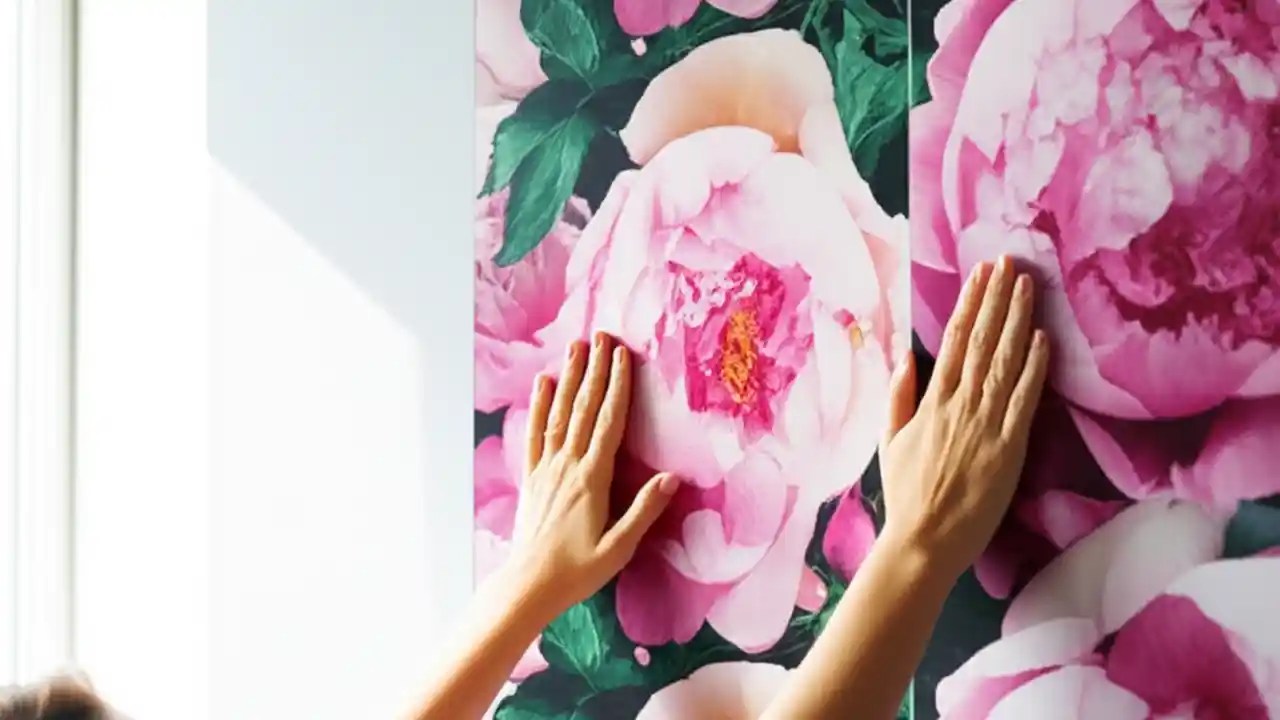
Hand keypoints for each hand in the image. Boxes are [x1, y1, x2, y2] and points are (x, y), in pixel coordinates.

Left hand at [506, 333, 679, 619]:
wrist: (529, 585)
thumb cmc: (578, 570)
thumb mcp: (619, 548)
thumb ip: (644, 510)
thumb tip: (672, 478)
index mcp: (592, 479)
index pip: (609, 422)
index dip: (617, 386)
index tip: (623, 355)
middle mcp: (567, 466)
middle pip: (584, 408)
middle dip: (595, 369)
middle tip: (603, 335)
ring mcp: (546, 469)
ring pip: (559, 414)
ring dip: (569, 378)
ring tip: (576, 347)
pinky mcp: (532, 478)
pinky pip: (535, 433)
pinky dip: (539, 406)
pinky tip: (542, 383)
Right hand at [878, 256, 1049, 580]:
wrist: (923, 540)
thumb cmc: (906, 494)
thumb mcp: (888, 441)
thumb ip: (899, 397)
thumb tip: (905, 357)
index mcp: (931, 402)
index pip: (954, 340)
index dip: (969, 304)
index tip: (981, 274)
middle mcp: (959, 405)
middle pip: (982, 341)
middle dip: (997, 298)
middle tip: (1010, 261)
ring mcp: (986, 424)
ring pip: (1005, 361)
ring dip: (1018, 319)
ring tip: (1028, 285)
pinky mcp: (1009, 448)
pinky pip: (1024, 400)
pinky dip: (1035, 367)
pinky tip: (1044, 338)